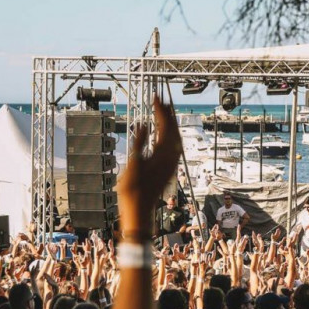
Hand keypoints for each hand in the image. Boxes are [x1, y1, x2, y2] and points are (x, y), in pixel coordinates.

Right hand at [116, 97, 180, 242]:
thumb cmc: (133, 191)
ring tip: (164, 112)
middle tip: (161, 100)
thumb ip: (138, 143)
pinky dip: (170, 134)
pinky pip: (174, 146)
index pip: (164, 125)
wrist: (140, 212)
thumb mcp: (132, 165)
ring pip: (176, 138)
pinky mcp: (169, 169)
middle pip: (173, 130)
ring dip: (170, 124)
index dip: (160, 110)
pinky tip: (164, 134)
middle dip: (167, 113)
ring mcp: (172, 164)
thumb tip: (143, 124)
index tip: (155, 97)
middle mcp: (171, 157)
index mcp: (162, 154)